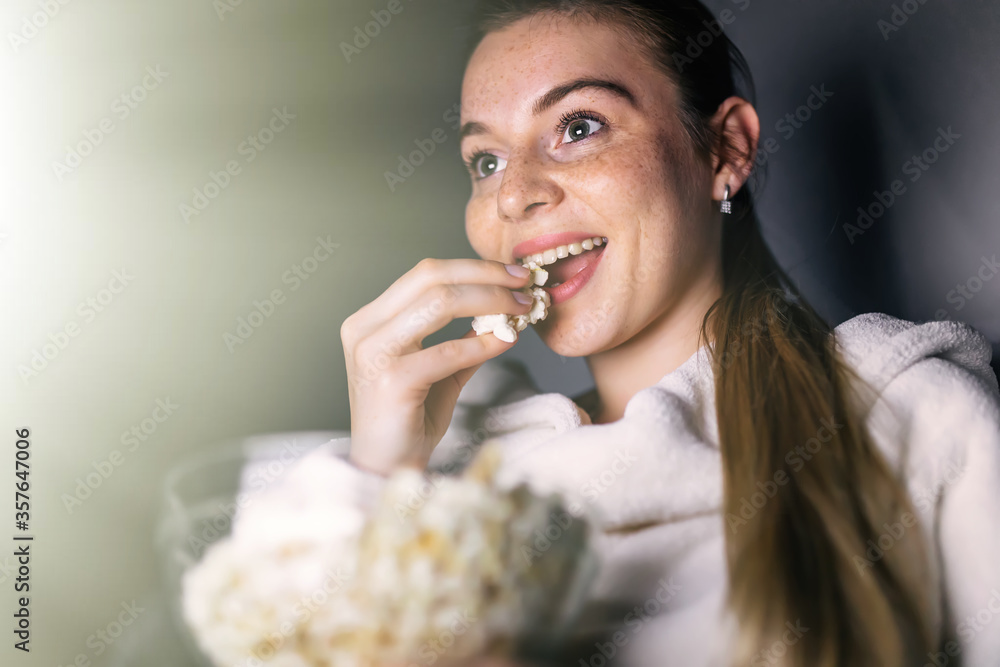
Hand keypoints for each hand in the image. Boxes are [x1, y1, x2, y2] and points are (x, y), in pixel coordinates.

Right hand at [341, 258, 532, 475]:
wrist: (386, 470)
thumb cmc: (409, 420)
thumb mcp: (438, 370)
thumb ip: (463, 338)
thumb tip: (503, 311)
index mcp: (369, 320)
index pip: (425, 274)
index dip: (473, 267)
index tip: (512, 274)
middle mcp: (364, 329)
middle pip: (431, 278)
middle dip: (485, 275)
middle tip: (524, 284)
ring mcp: (373, 353)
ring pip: (439, 303)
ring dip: (490, 301)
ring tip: (521, 309)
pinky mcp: (389, 380)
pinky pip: (447, 351)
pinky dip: (483, 344)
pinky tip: (506, 341)